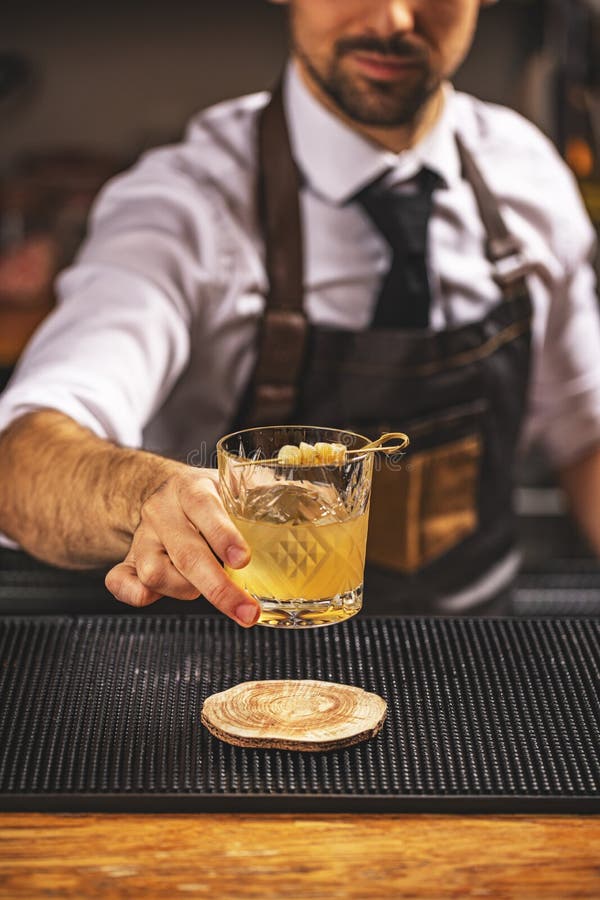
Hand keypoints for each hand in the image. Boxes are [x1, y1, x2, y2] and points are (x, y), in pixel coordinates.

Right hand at [105, 468, 259, 625]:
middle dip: (219, 588)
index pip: (204, 507)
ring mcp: (143, 537)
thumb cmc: (212, 496)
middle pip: (186, 554)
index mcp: (191, 488)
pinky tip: (154, 598)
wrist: (165, 492)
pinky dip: (132, 595)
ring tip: (209, 588)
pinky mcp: (129, 559)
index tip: (243, 559)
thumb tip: (312, 508)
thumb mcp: (237, 484)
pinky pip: (118, 580)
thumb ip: (268, 496)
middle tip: (248, 611)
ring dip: (188, 592)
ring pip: (155, 573)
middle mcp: (162, 511)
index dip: (222, 535)